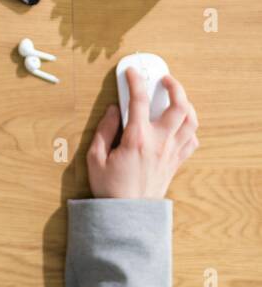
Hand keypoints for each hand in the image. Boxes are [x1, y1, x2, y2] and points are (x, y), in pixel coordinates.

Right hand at [86, 68, 198, 199]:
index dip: (135, 81)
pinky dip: (188, 128)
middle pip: (179, 107)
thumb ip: (104, 130)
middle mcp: (159, 143)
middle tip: (164, 78)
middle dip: (174, 86)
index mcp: (137, 139)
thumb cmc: (109, 188)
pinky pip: (191, 140)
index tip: (131, 71)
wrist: (128, 215)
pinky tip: (179, 125)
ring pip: (191, 122)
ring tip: (175, 97)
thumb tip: (112, 110)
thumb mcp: (95, 158)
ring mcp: (171, 153)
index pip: (138, 101)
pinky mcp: (175, 163)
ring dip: (186, 104)